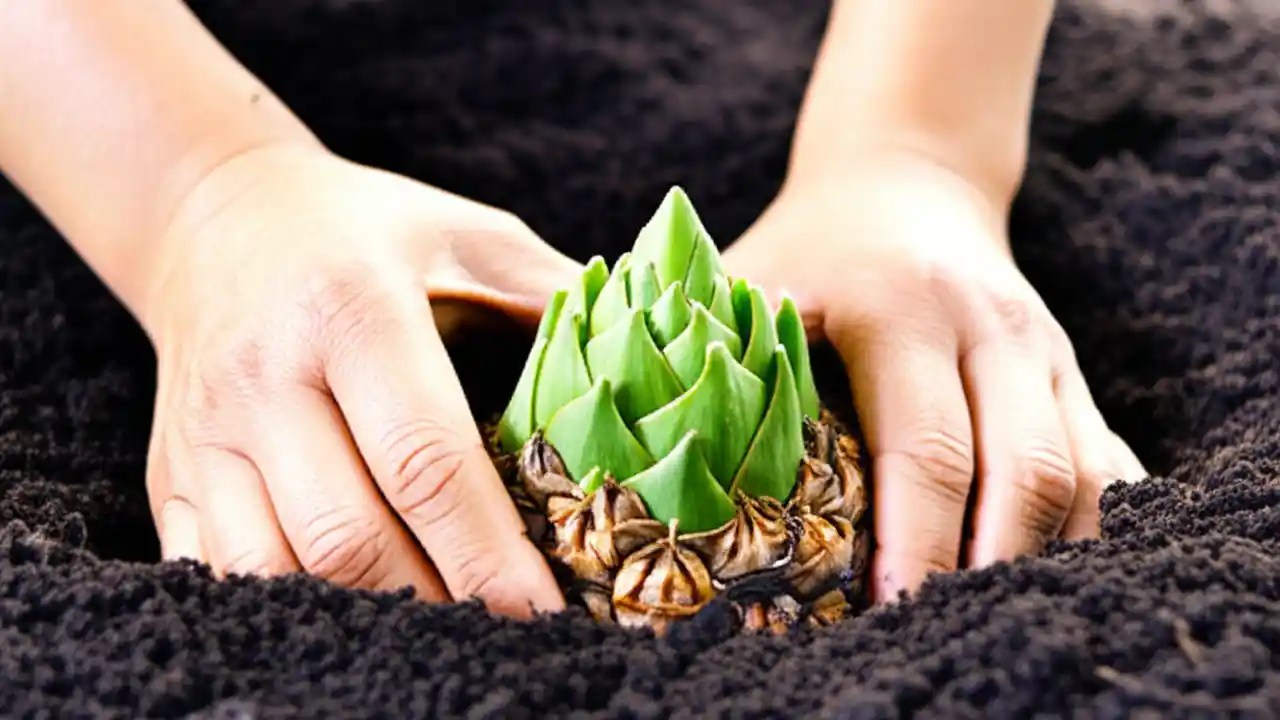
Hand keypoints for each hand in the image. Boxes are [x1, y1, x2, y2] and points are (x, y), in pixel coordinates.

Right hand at [139, 144, 576, 616]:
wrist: (217, 216)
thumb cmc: (369, 230)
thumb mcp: (471, 232)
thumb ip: (555, 295)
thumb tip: (661, 358)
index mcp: (351, 309)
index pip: (425, 458)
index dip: (489, 550)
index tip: (546, 610)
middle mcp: (266, 377)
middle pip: (348, 535)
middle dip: (435, 604)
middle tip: (506, 635)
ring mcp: (206, 432)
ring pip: (276, 569)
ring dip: (362, 617)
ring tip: (438, 632)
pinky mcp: (171, 471)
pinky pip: (215, 570)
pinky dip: (284, 608)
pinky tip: (351, 613)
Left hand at [724, 151, 1145, 601]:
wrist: (902, 180)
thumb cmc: (808, 250)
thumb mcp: (750, 281)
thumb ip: (711, 360)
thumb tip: (655, 469)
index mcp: (902, 310)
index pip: (925, 448)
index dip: (916, 540)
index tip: (890, 609)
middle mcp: (991, 327)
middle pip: (1026, 473)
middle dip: (991, 566)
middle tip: (940, 630)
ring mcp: (1046, 348)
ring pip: (1084, 476)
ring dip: (1044, 556)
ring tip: (988, 616)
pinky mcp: (1071, 371)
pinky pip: (1105, 461)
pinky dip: (1086, 527)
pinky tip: (1038, 571)